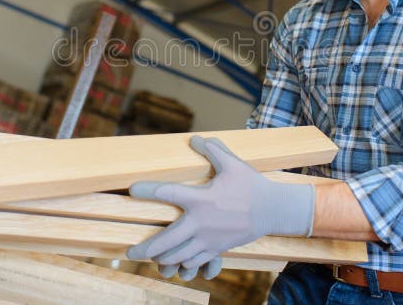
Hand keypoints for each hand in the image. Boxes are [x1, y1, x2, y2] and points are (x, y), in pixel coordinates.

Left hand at [126, 135, 314, 279]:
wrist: (273, 210)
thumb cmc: (251, 185)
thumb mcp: (233, 163)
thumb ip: (213, 150)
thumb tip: (195, 138)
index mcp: (202, 199)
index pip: (168, 193)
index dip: (147, 191)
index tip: (131, 189)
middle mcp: (201, 222)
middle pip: (167, 240)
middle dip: (146, 249)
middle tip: (129, 253)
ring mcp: (209, 239)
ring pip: (179, 256)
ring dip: (162, 259)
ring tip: (151, 259)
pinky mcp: (217, 249)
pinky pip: (195, 262)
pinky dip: (182, 264)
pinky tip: (174, 263)